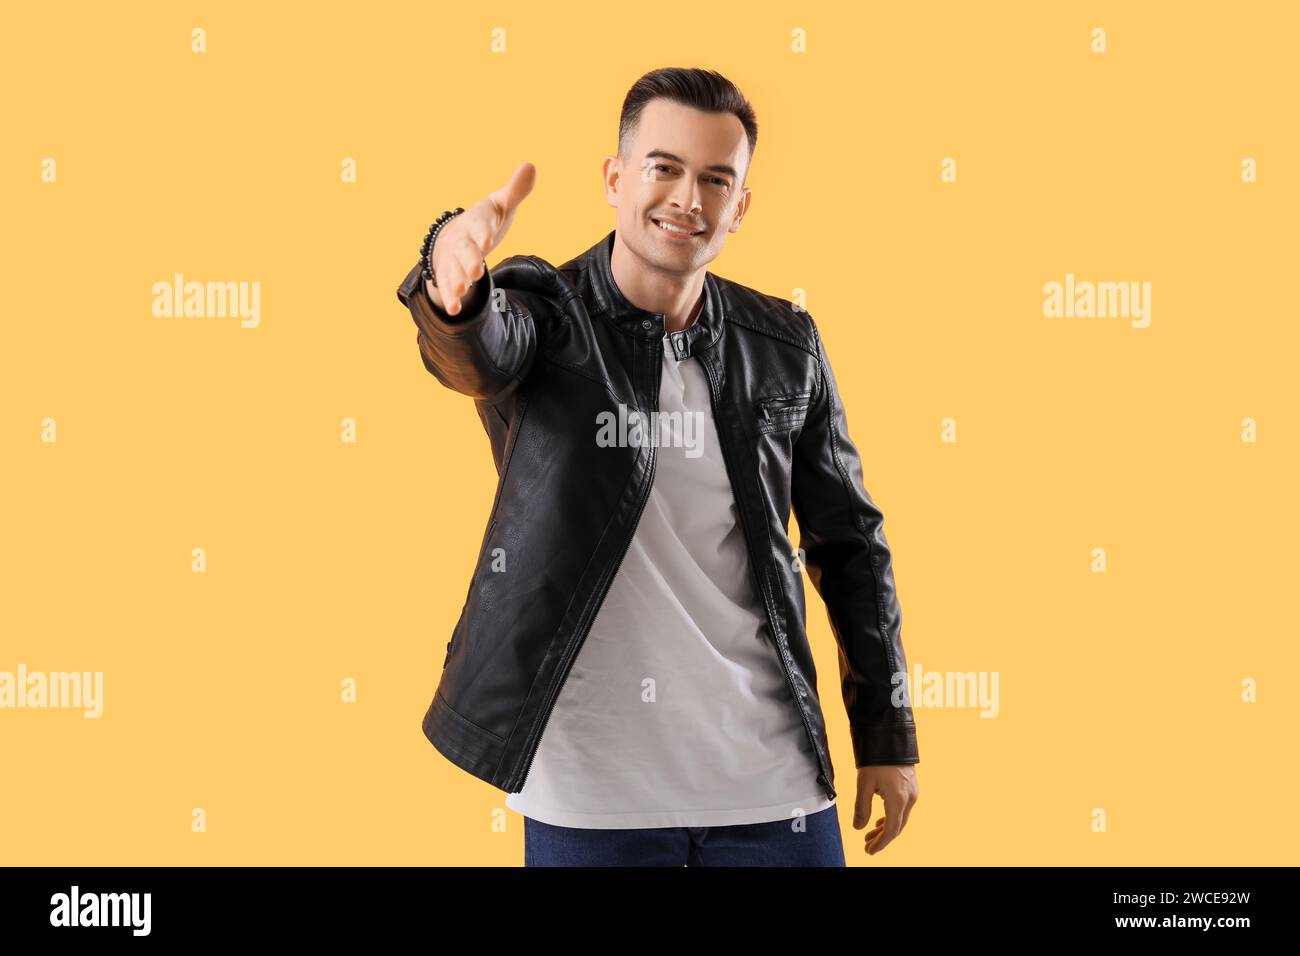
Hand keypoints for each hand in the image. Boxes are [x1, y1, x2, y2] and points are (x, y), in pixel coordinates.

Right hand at [431, 161, 536, 315]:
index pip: (479, 224)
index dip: (482, 231)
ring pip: (453, 270)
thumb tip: (531, 165)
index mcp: (477, 221)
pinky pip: (448, 287)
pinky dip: (451, 298)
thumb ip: (516, 191)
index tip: (488, 239)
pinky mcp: (449, 275)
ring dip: (456, 280)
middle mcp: (462, 240)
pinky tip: (455, 309)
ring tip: (461, 290)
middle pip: (464, 250)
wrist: (453, 236)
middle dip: (469, 260)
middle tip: (477, 271)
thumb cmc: (485, 221)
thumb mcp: (500, 205)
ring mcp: (453, 259)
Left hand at [852, 764, 917, 854]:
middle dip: (882, 838)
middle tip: (867, 845)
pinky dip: (892, 817)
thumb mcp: (864, 784)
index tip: (868, 850)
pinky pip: (903, 808)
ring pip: (901, 818)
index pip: (891, 831)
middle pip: (897, 827)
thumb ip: (861, 808)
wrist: (891, 737)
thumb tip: (858, 828)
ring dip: (886, 828)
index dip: (880, 844)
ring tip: (871, 834)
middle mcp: (909, 799)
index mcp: (898, 801)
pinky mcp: (911, 786)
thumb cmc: (876, 759)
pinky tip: (881, 819)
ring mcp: (913, 792)